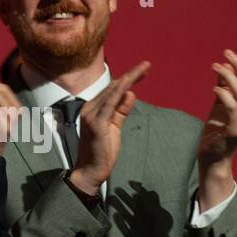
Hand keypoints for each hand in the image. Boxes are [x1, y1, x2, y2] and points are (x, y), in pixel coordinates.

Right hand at [69, 61, 148, 194]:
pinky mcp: (97, 123)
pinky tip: (129, 83)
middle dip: (131, 75)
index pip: (112, 90)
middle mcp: (90, 108)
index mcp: (93, 109)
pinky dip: (119, 91)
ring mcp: (92, 115)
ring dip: (129, 78)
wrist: (91, 171)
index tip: (142, 71)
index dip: (128, 79)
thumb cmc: (101, 151)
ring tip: (143, 69)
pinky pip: (110, 103)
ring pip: (112, 91)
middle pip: (113, 87)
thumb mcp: (115, 128)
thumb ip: (121, 111)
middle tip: (146, 65)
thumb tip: (131, 94)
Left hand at [198, 50, 236, 209]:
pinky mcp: (235, 132)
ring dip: (229, 76)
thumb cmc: (217, 131)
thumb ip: (225, 87)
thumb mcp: (221, 105)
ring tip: (216, 66)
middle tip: (226, 54)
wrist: (212, 157)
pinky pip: (232, 107)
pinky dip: (224, 94)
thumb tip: (224, 66)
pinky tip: (214, 88)